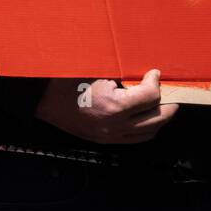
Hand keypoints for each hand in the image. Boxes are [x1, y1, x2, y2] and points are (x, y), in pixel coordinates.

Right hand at [34, 69, 177, 144]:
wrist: (43, 101)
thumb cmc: (66, 81)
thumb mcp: (95, 70)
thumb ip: (123, 72)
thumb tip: (148, 73)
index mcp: (112, 105)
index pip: (149, 96)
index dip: (154, 81)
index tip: (153, 72)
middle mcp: (114, 125)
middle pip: (157, 118)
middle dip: (167, 103)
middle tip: (168, 92)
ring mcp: (110, 136)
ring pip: (149, 132)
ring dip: (159, 118)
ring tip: (160, 105)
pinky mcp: (105, 140)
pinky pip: (135, 139)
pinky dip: (146, 128)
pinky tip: (145, 117)